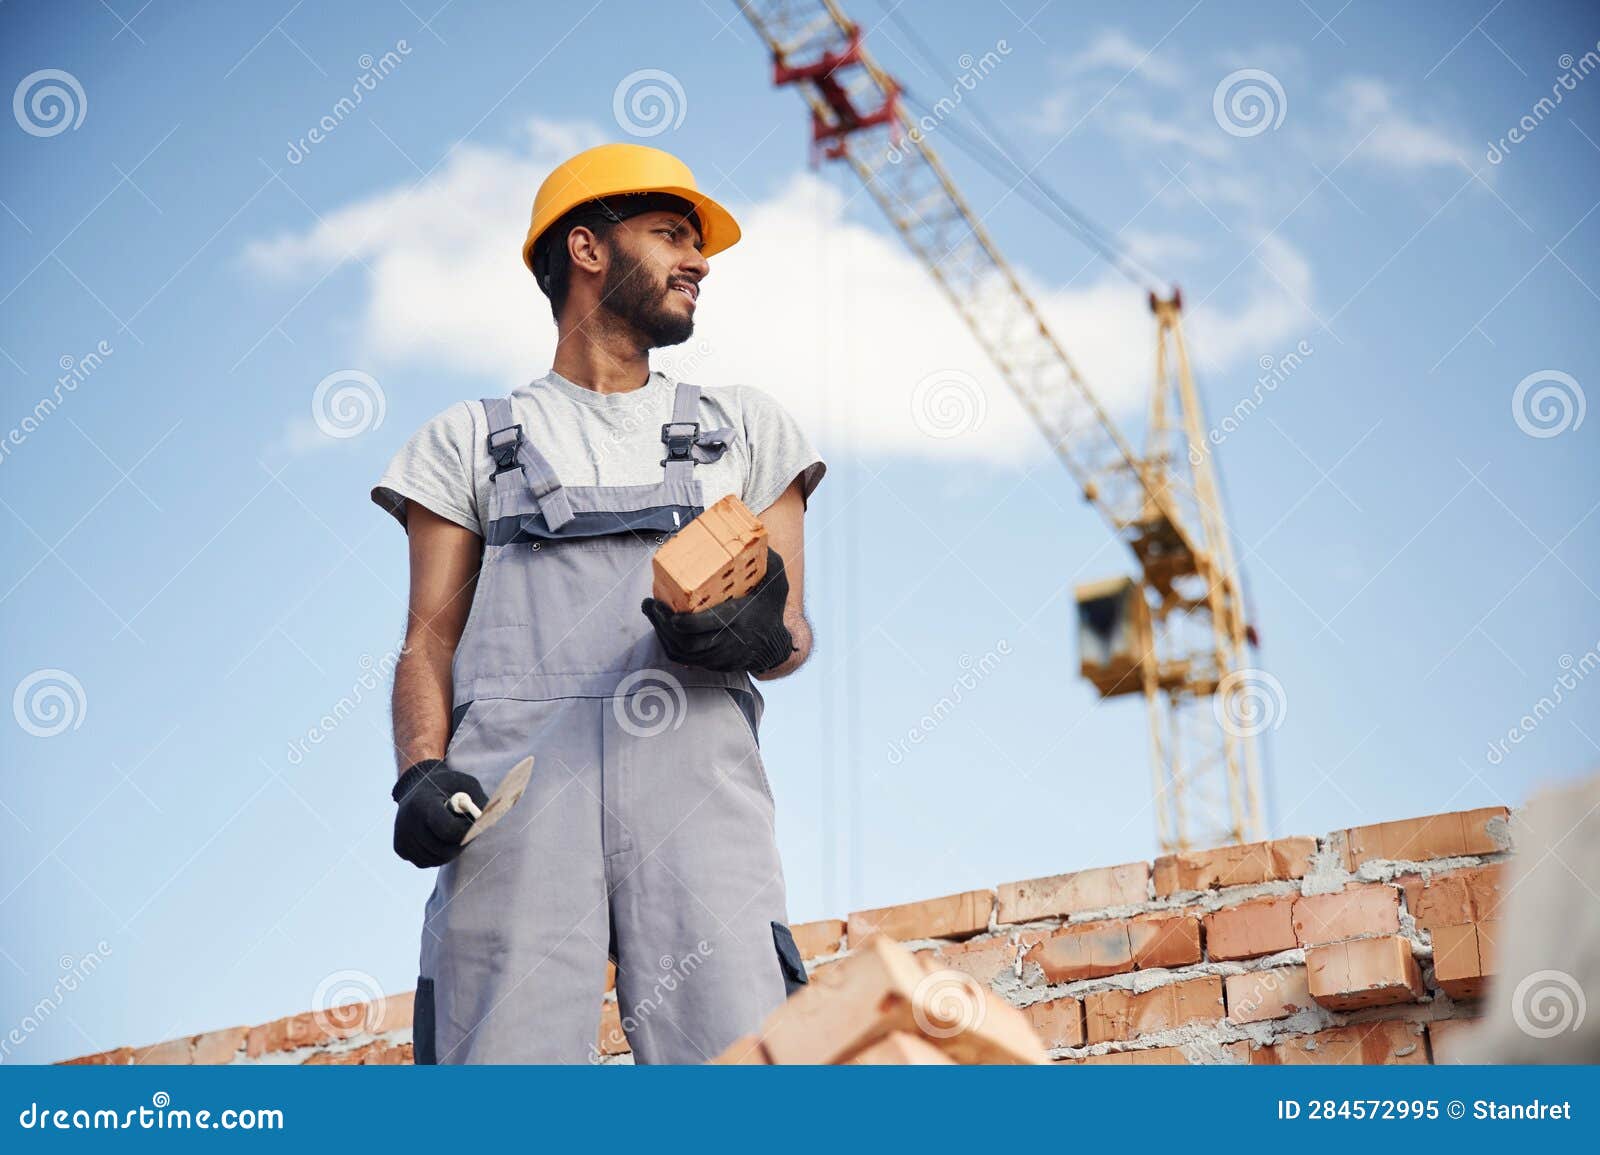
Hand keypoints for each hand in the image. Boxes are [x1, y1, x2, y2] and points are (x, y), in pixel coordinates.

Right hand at [391, 759, 487, 867]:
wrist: (417, 786)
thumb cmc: (448, 785)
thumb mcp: (467, 784)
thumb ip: (480, 802)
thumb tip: (489, 824)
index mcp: (422, 803)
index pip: (448, 831)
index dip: (466, 832)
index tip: (475, 826)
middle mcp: (407, 822)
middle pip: (443, 850)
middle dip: (461, 845)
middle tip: (468, 833)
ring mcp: (402, 837)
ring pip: (435, 859)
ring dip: (450, 851)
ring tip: (452, 832)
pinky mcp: (400, 848)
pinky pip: (426, 862)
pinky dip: (437, 854)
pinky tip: (438, 837)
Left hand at [641, 546, 795, 673]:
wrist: (776, 643)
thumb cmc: (771, 605)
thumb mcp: (775, 579)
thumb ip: (766, 557)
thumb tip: (754, 530)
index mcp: (739, 622)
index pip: (704, 628)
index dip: (682, 623)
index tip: (669, 611)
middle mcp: (727, 644)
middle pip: (686, 643)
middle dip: (663, 626)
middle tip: (650, 604)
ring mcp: (718, 657)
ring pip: (682, 653)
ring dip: (662, 633)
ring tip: (651, 611)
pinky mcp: (712, 664)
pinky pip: (685, 659)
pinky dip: (669, 644)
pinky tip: (660, 627)